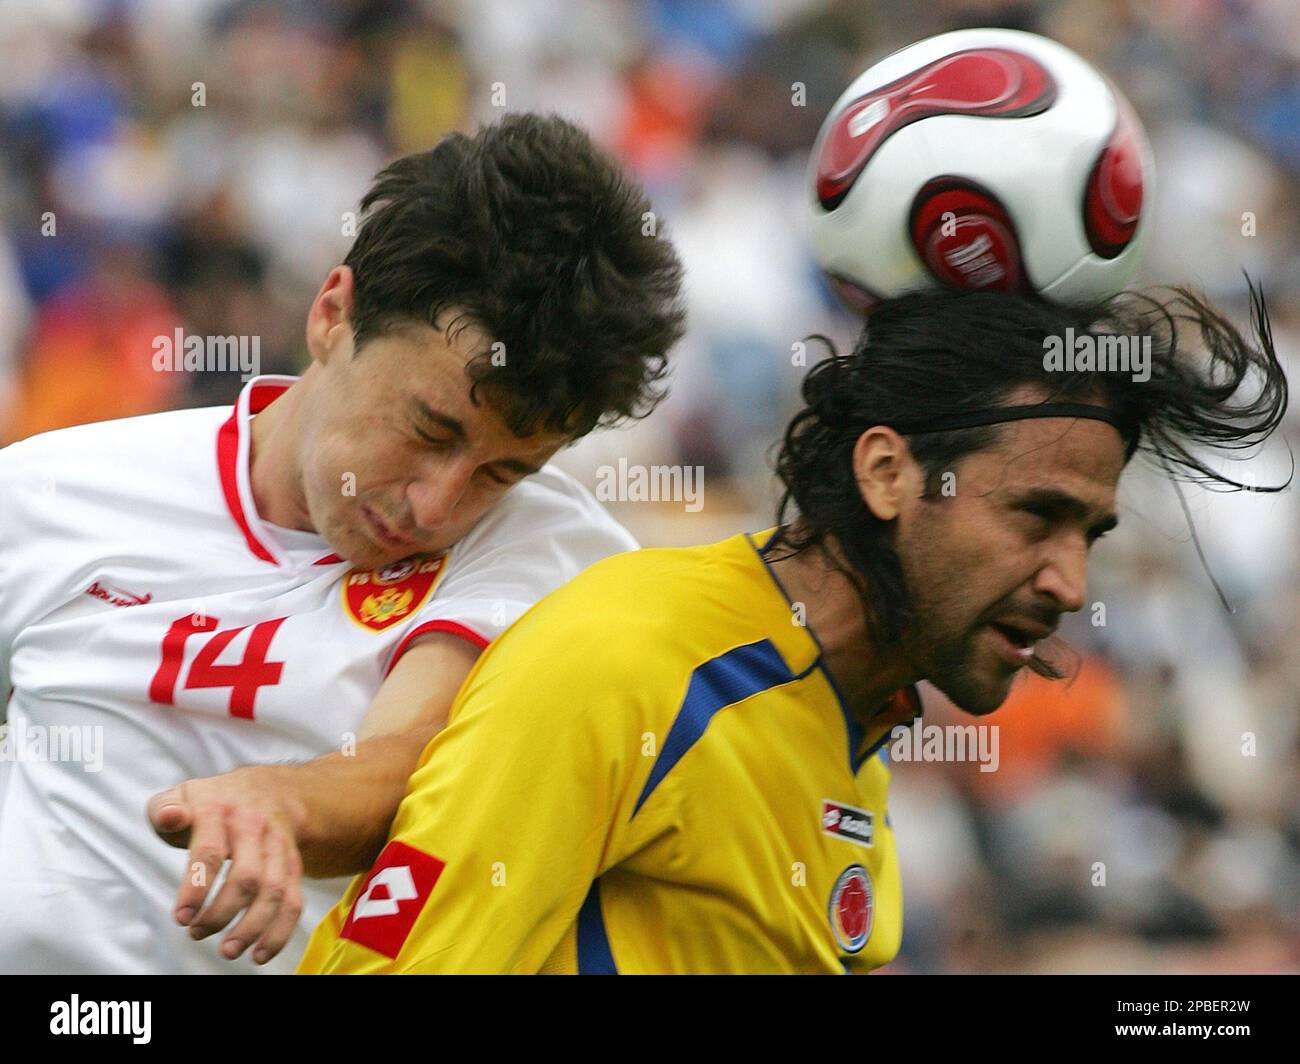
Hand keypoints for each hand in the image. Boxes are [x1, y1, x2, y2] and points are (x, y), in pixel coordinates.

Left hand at [147, 766, 307, 964]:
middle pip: (247, 877)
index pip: (210, 852)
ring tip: (229, 951)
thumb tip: (171, 818)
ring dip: (252, 927)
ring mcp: (277, 847)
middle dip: (222, 913)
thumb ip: (166, 808)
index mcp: (220, 811)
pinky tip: (260, 954)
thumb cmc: (214, 802)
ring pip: (274, 891)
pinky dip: (280, 932)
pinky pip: (293, 900)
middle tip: (197, 933)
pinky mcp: (293, 865)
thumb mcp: (182, 794)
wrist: (270, 790)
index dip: (196, 888)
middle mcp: (254, 828)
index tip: (182, 918)